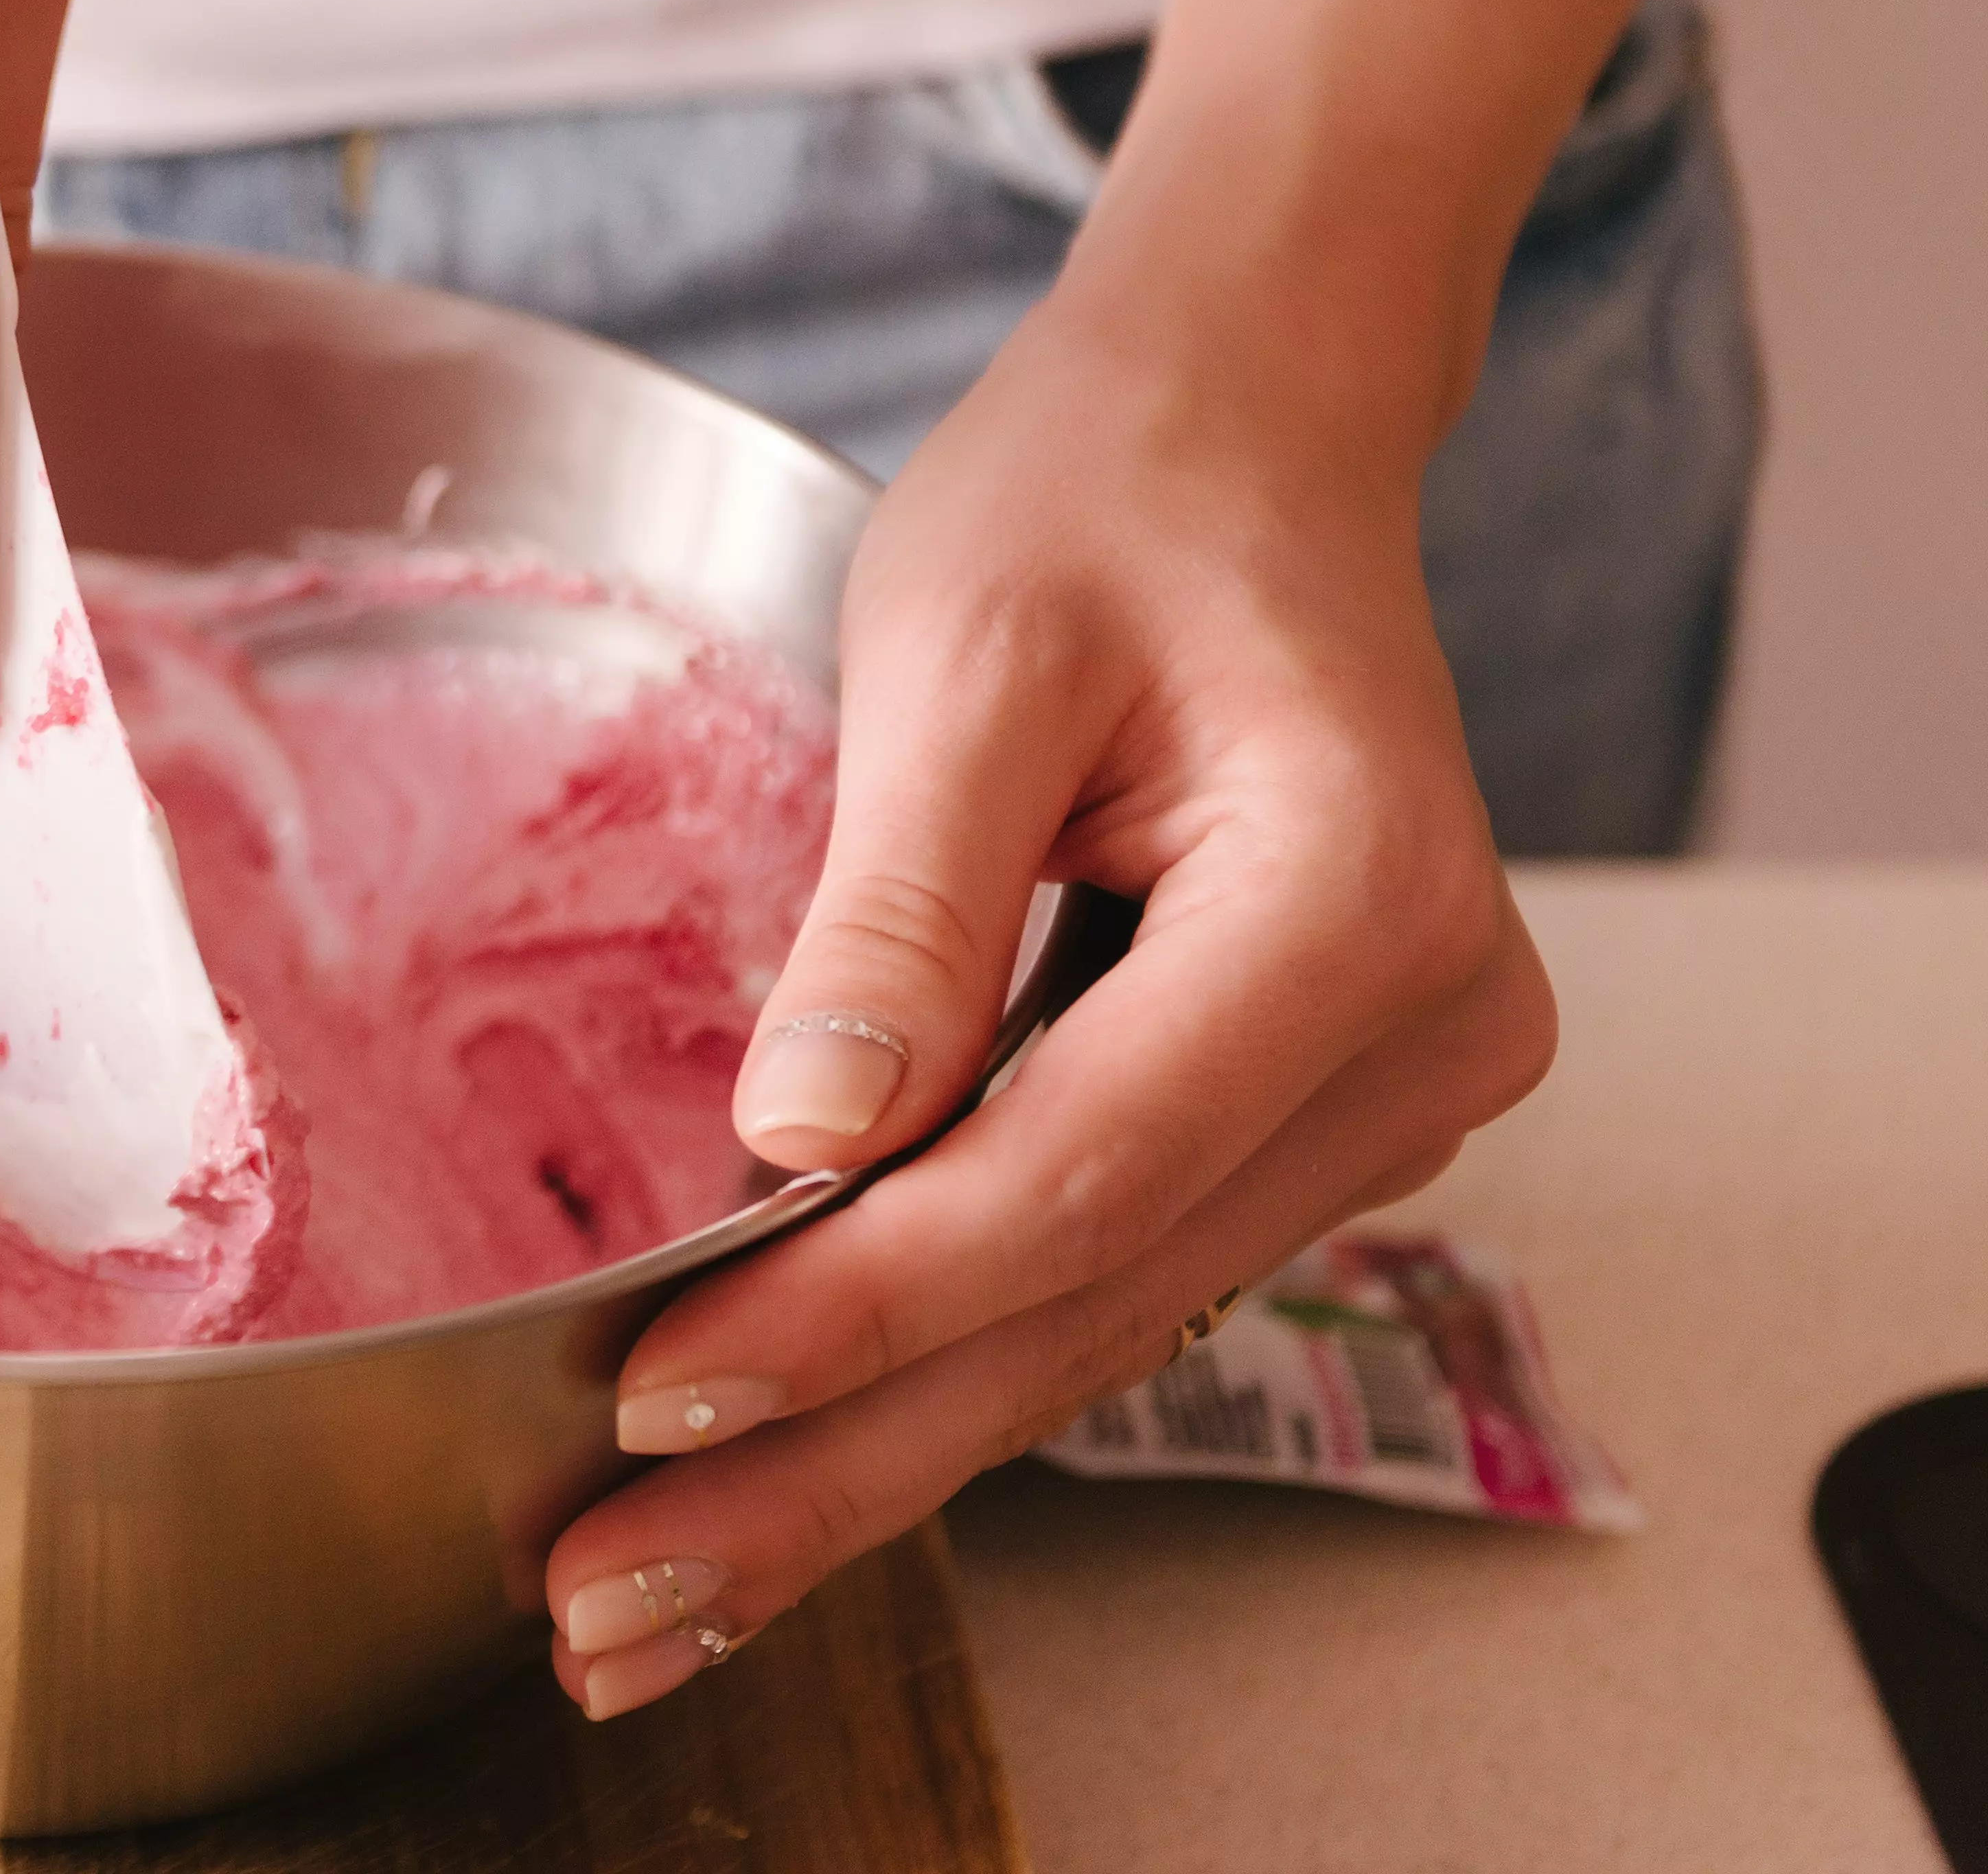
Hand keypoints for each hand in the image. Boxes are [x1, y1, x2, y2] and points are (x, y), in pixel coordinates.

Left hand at [537, 278, 1559, 1718]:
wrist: (1237, 433)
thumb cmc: (1104, 496)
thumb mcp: (967, 652)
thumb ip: (900, 904)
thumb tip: (807, 1138)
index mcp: (1359, 904)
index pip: (1075, 1167)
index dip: (860, 1299)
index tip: (658, 1388)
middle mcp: (1414, 1040)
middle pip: (1084, 1301)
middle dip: (837, 1457)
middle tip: (614, 1595)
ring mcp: (1375, 1099)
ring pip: (1091, 1327)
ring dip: (871, 1459)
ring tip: (656, 1589)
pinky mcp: (1290, 1119)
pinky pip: (1101, 1275)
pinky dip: (939, 1372)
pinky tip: (787, 1468)